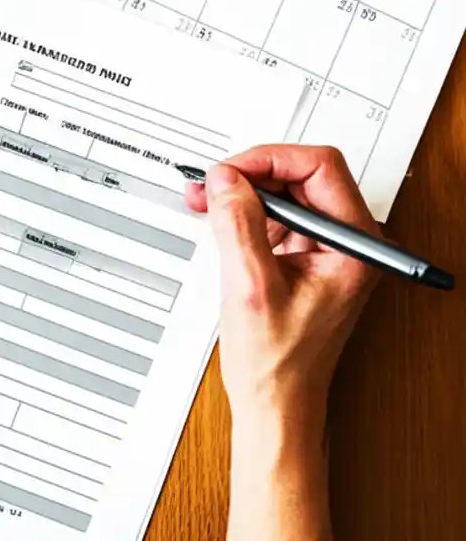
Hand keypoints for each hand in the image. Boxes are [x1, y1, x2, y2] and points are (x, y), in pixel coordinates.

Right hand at [184, 145, 380, 426]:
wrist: (275, 400)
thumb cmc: (277, 362)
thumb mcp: (250, 286)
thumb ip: (237, 224)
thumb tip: (224, 180)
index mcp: (353, 246)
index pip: (319, 168)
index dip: (269, 160)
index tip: (230, 171)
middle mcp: (347, 242)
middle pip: (302, 176)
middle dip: (252, 174)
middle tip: (211, 183)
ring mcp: (326, 249)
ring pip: (286, 194)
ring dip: (244, 193)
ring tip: (206, 198)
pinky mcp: (303, 258)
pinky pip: (275, 218)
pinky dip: (244, 214)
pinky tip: (217, 218)